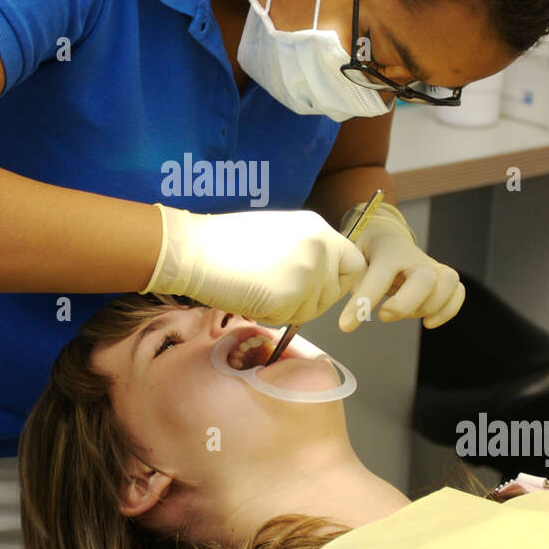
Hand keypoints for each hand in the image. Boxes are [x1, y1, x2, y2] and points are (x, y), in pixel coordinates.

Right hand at [143, 204, 367, 327]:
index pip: (354, 264)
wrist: (195, 250)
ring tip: (259, 289)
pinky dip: (271, 315)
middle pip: (335, 293)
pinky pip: (290, 320)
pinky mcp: (291, 297)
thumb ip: (305, 251)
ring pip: (312, 310)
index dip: (339, 281)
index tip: (318, 288)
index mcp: (318, 228)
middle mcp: (320, 248)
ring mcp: (308, 273)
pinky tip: (250, 296)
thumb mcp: (278, 233)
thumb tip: (319, 275)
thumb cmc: (226, 243)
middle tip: (279, 292)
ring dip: (288, 309)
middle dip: (311, 301)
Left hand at [338, 216, 464, 330]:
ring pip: (447, 284)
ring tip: (406, 314)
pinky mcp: (443, 276)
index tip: (346, 326)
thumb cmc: (366, 251)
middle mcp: (415, 257)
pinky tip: (428, 322)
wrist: (385, 237)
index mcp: (388, 251)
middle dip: (405, 304)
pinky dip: (448, 310)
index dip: (363, 302)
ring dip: (428, 307)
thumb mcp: (352, 258)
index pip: (378, 277)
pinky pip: (458, 292)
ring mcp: (433, 265)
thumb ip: (354, 277)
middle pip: (425, 278)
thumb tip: (359, 299)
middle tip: (383, 316)